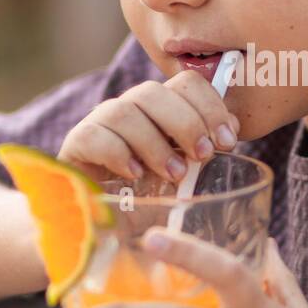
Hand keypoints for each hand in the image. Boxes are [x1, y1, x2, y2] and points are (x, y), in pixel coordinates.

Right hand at [59, 73, 240, 185]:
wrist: (100, 225)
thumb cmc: (149, 199)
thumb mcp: (183, 175)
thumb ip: (204, 148)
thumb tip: (232, 126)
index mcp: (161, 110)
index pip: (186, 82)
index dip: (210, 106)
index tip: (227, 142)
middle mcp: (130, 109)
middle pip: (154, 91)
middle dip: (185, 123)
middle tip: (202, 156)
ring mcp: (100, 124)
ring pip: (124, 111)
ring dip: (154, 142)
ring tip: (173, 174)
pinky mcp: (76, 145)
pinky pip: (93, 135)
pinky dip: (118, 153)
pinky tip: (135, 175)